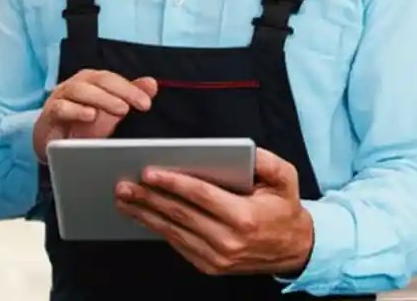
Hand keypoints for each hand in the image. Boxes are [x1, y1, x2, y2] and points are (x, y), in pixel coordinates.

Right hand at [32, 70, 157, 162]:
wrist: (55, 143)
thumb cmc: (83, 123)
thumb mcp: (110, 111)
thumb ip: (129, 96)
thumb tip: (151, 84)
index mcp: (92, 80)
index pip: (112, 79)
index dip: (131, 88)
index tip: (146, 103)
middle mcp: (77, 84)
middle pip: (99, 80)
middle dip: (121, 92)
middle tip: (137, 106)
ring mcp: (61, 97)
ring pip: (80, 90)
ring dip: (102, 98)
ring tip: (120, 109)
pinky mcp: (49, 113)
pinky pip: (61, 108)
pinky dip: (76, 110)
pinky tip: (90, 115)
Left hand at [115, 147, 313, 276]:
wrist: (293, 249)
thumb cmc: (284, 208)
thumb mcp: (286, 178)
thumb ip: (267, 161)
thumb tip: (245, 150)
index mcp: (244, 217)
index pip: (201, 196)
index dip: (173, 182)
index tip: (149, 171)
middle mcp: (228, 241)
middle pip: (180, 214)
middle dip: (149, 197)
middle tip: (124, 183)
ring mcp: (217, 258)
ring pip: (173, 231)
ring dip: (145, 214)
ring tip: (124, 198)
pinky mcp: (209, 266)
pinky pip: (178, 244)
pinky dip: (157, 228)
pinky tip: (142, 214)